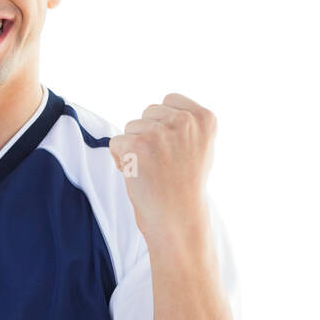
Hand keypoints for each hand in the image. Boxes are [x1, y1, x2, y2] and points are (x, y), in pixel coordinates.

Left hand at [107, 93, 215, 248]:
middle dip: (147, 135)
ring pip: (130, 127)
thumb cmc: (185, 186)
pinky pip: (115, 142)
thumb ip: (185, 124)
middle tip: (161, 163)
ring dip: (133, 148)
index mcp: (204, 118)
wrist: (177, 219)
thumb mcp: (199, 147)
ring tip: (152, 170)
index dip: (163, 124)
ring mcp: (160, 132)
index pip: (169, 100)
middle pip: (148, 113)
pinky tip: (138, 174)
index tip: (173, 149)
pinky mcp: (137, 146)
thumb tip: (160, 109)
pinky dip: (120, 159)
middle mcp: (185, 121)